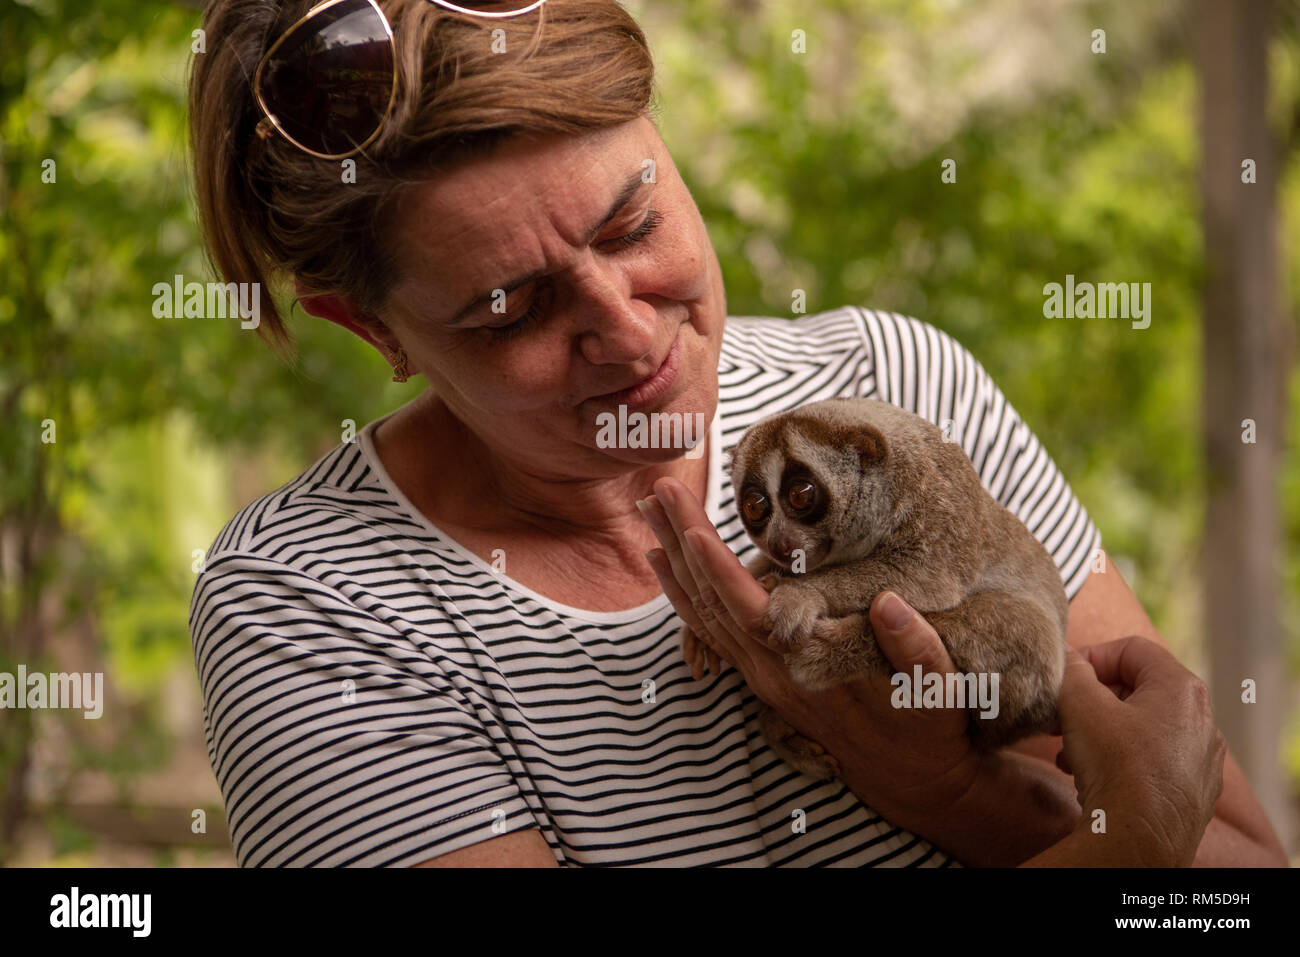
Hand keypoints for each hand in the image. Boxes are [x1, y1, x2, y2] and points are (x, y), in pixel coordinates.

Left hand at [636, 476, 982, 826]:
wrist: (912, 779)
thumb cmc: (927, 726)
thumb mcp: (938, 689)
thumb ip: (916, 647)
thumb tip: (888, 604)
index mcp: (810, 667)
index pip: (750, 611)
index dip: (718, 570)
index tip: (691, 527)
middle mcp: (773, 674)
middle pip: (711, 604)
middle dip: (682, 545)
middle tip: (657, 491)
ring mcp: (762, 677)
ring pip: (702, 615)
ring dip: (674, 562)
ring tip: (651, 511)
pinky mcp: (761, 676)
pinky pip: (709, 630)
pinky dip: (684, 592)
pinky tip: (668, 564)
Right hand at [1050, 637, 1226, 866]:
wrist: (1139, 838)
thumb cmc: (1115, 764)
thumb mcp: (1080, 704)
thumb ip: (1072, 671)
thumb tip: (1068, 658)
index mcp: (1181, 688)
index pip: (1131, 648)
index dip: (1092, 656)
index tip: (1066, 678)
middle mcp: (1202, 719)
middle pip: (1139, 688)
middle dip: (1094, 698)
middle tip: (1063, 713)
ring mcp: (1203, 758)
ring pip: (1144, 726)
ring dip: (1103, 730)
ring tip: (1071, 748)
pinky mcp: (1196, 791)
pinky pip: (1155, 759)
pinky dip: (1123, 758)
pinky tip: (1093, 774)